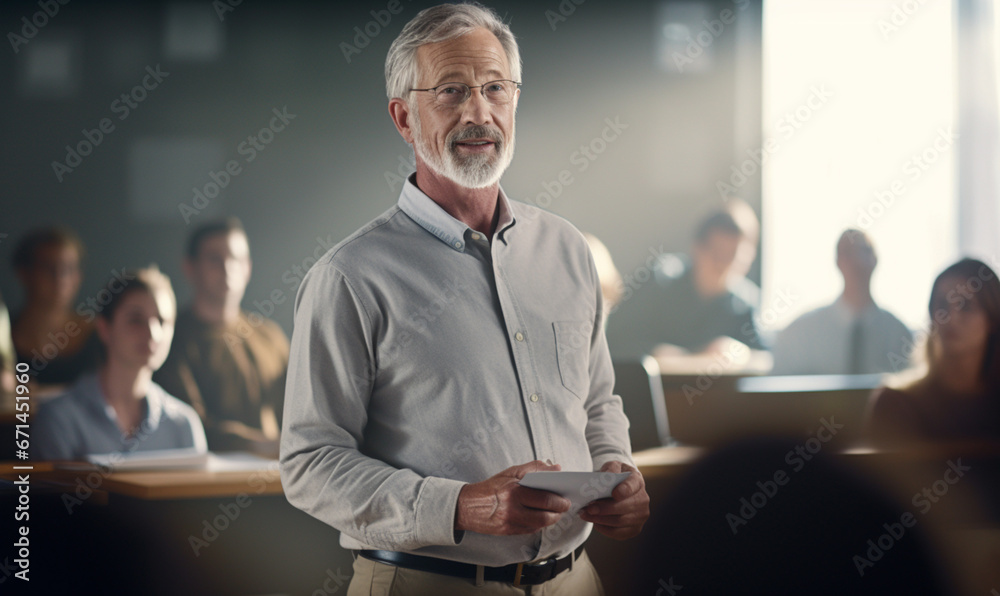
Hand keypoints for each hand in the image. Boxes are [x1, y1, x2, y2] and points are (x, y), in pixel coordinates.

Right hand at [455, 460, 570, 535]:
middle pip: (545, 514)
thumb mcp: (510, 473)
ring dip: (551, 519)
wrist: (467, 506)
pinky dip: (539, 524)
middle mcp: (513, 508)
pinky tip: (540, 517)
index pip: (545, 498)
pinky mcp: (509, 532)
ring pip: (540, 525)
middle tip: (564, 506)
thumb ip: (533, 468)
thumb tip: (554, 467)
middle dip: (559, 511)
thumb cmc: (490, 488)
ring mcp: (511, 522)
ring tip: (554, 512)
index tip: (566, 497)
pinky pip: (530, 530)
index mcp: (515, 491)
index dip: (559, 500)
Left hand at [579, 461, 649, 539]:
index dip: (624, 490)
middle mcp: (643, 499)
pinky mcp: (635, 529)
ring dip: (600, 520)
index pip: (632, 486)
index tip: (614, 493)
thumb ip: (610, 469)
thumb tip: (605, 477)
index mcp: (637, 480)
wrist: (620, 487)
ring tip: (586, 515)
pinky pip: (619, 533)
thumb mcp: (612, 467)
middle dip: (604, 509)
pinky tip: (595, 522)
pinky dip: (605, 529)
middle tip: (588, 508)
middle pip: (624, 507)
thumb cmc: (615, 477)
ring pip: (619, 521)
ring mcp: (641, 515)